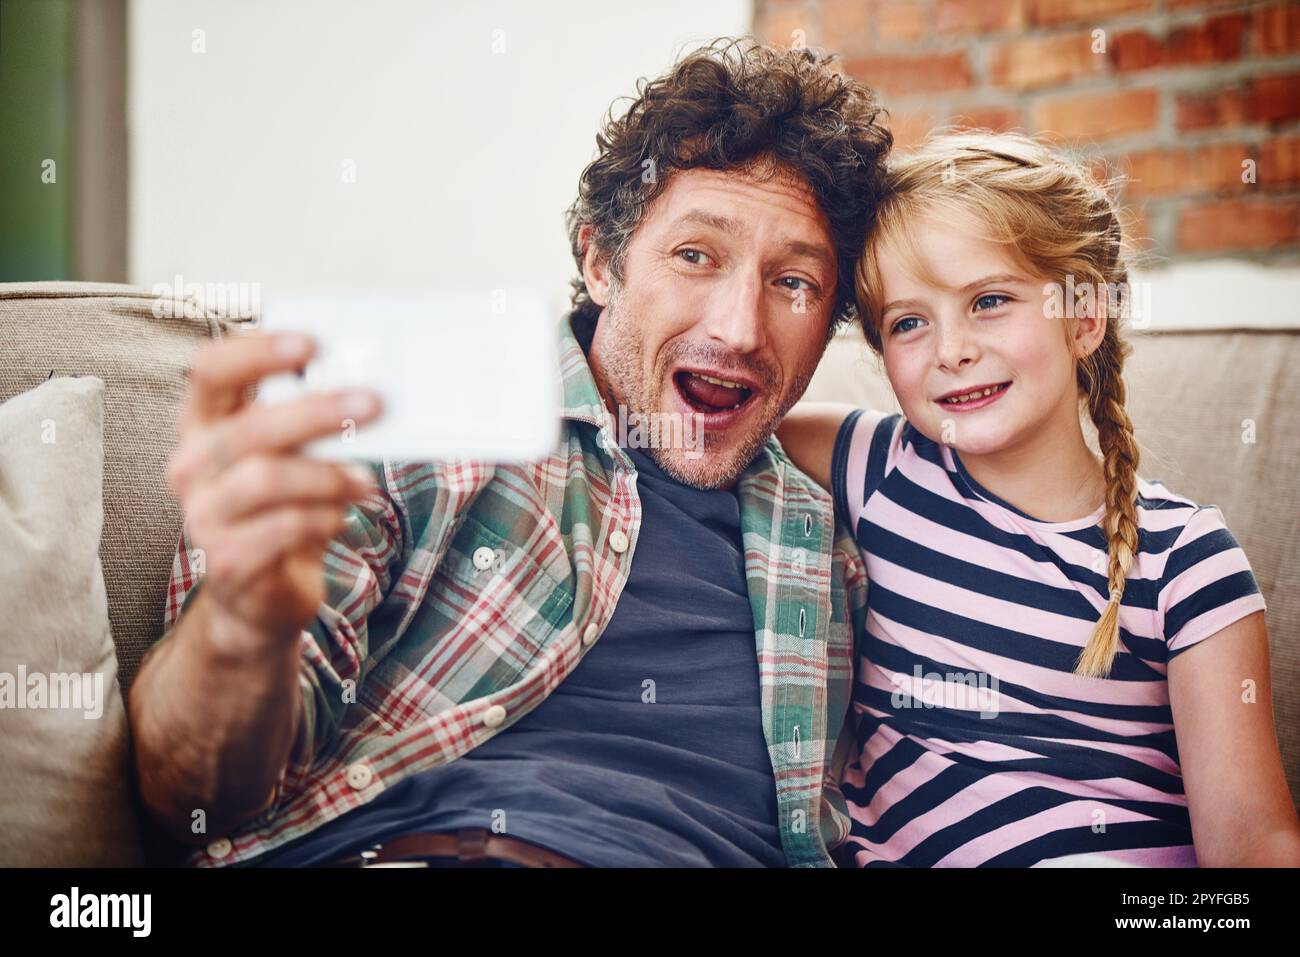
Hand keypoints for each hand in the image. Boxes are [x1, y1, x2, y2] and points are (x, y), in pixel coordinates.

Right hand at [166, 330, 383, 653]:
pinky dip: (323, 518)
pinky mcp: (225, 561)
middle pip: (250, 426)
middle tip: (375, 404)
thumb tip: (369, 387)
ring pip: (267, 478)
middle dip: (318, 411)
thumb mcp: (293, 457)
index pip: (211, 371)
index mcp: (204, 425)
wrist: (260, 596)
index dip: (257, 351)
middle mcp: (191, 465)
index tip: (312, 342)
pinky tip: (340, 518)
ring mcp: (202, 515)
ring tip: (365, 482)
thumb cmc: (282, 509)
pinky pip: (283, 528)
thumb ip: (312, 421)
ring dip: (329, 475)